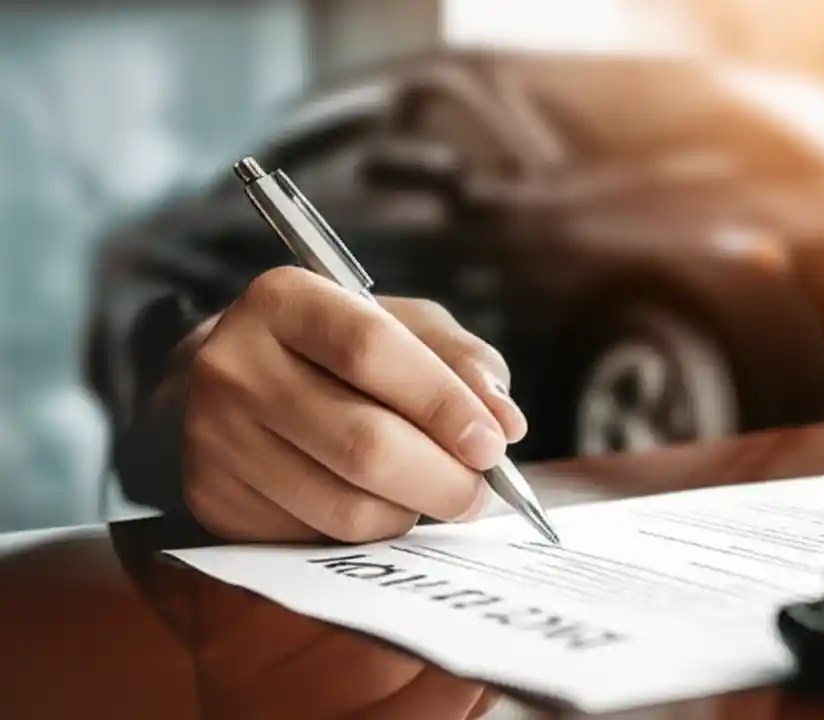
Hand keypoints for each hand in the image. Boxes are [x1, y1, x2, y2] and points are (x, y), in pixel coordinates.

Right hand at [181, 267, 526, 542]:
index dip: (443, 403)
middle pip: (363, 443)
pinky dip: (371, 529)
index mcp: (284, 300)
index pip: (371, 351)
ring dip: (412, 510)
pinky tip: (377, 501)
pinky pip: (321, 538)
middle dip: (444, 478)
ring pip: (347, 506)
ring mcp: (216, 438)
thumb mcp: (404, 326)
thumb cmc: (337, 352)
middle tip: (481, 490)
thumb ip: (463, 361)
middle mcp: (234, 365)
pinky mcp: (214, 501)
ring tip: (430, 491)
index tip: (494, 444)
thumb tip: (505, 422)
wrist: (235, 386)